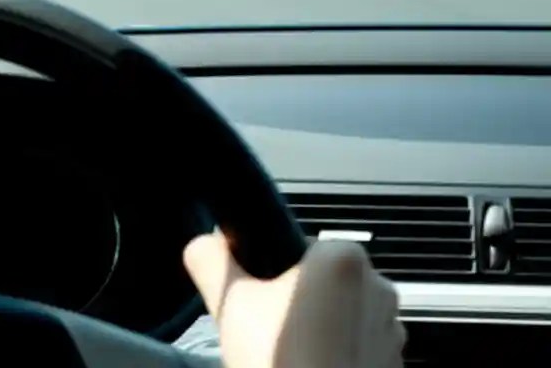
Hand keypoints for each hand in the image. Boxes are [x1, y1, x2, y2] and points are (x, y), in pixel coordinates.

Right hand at [183, 231, 404, 367]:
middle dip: (294, 301)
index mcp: (342, 257)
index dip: (270, 271)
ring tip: (287, 357)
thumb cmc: (276, 360)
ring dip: (317, 328)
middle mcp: (379, 286)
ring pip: (340, 315)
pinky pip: (358, 347)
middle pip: (321, 280)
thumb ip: (210, 259)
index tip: (256, 302)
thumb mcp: (228, 304)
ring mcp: (394, 329)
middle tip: (265, 331)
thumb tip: (204, 244)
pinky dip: (336, 355)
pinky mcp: (396, 364)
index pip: (297, 246)